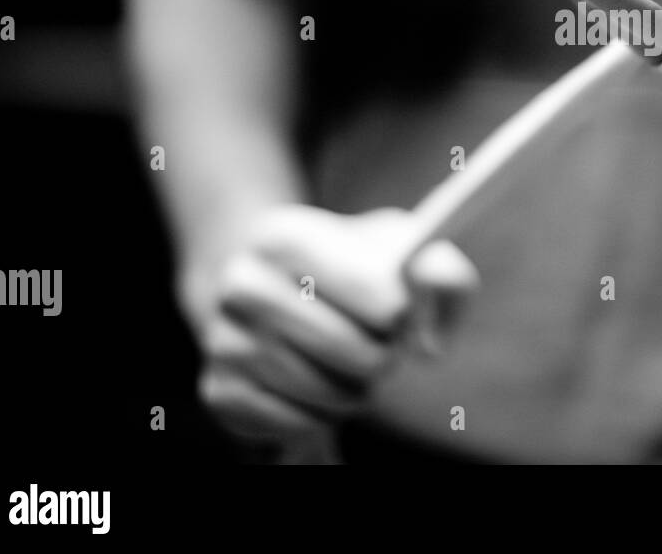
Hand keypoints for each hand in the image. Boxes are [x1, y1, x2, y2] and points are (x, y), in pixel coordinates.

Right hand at [191, 204, 476, 446]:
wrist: (283, 288)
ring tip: (351, 366)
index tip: (399, 313)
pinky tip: (319, 389)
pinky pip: (294, 425)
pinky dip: (321, 417)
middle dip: (380, 356)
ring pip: (322, 392)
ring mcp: (223, 340)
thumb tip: (431, 347)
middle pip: (348, 349)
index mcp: (284, 236)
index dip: (396, 311)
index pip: (367, 288)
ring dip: (354, 390)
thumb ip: (442, 275)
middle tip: (381, 347)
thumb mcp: (405, 249)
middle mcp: (241, 284)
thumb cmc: (359, 267)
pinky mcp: (220, 392)